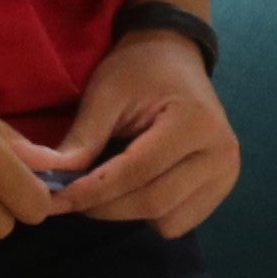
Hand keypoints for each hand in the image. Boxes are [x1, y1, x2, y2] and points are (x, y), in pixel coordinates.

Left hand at [44, 25, 239, 235]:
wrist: (175, 55)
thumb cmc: (138, 69)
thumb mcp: (105, 94)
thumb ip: (82, 139)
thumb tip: (50, 182)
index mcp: (194, 123)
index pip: (137, 172)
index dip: (92, 191)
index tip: (56, 200)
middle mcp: (220, 153)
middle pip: (154, 203)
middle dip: (106, 208)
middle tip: (71, 200)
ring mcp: (227, 173)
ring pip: (168, 221)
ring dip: (129, 214)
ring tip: (107, 189)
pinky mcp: (223, 187)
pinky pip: (180, 222)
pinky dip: (152, 215)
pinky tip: (138, 189)